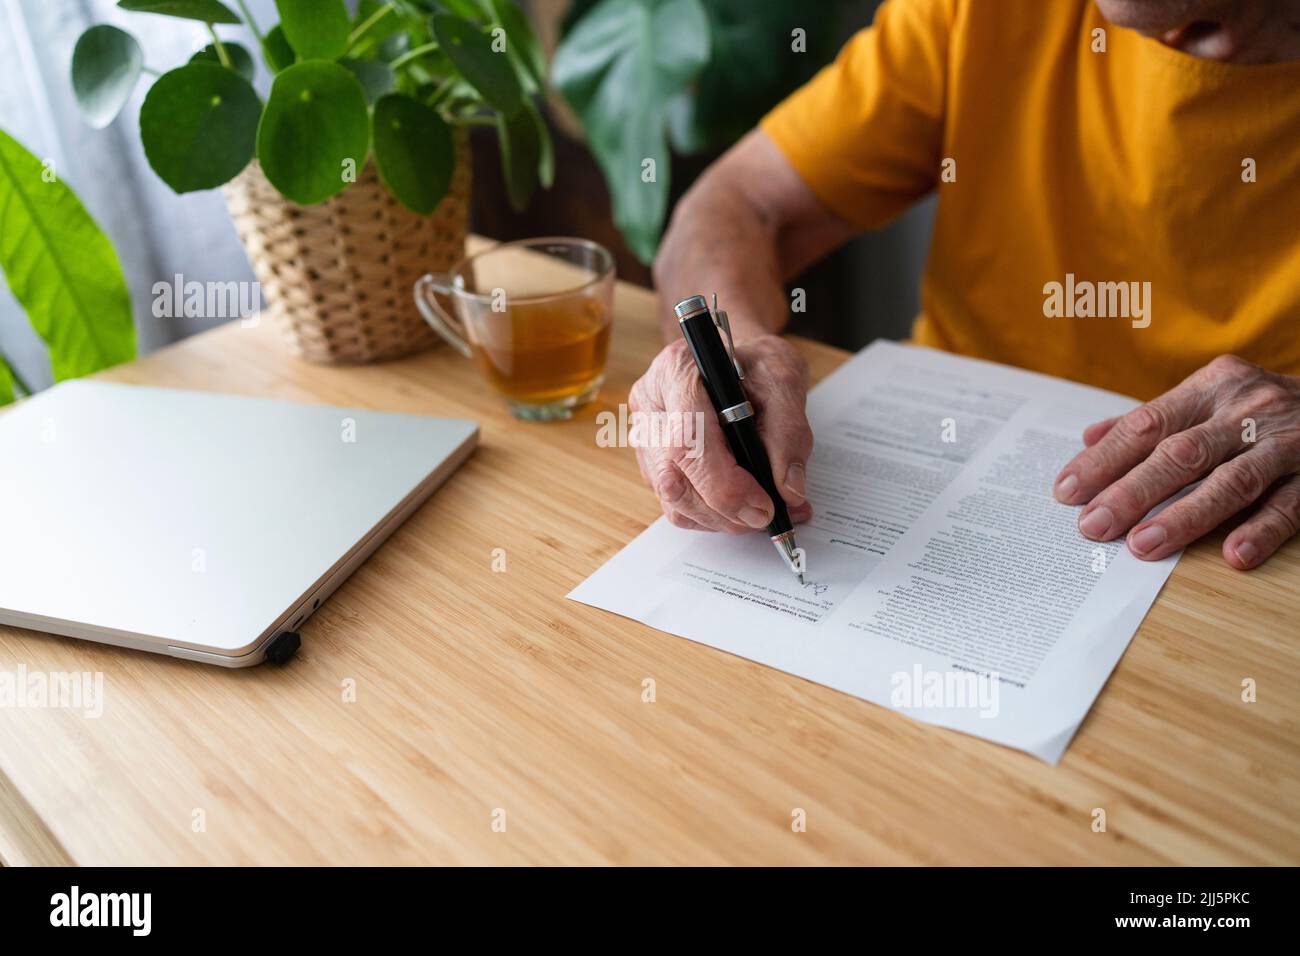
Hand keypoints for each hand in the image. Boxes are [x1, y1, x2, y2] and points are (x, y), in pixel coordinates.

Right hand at [628, 334, 813, 531]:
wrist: (737, 359)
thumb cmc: (754, 363)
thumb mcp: (783, 381)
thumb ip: (789, 434)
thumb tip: (789, 490)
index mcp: (676, 372)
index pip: (687, 440)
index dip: (724, 484)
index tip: (763, 505)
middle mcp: (651, 404)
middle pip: (674, 478)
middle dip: (725, 510)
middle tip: (767, 515)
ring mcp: (646, 435)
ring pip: (673, 499)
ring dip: (720, 518)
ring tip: (760, 510)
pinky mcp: (652, 461)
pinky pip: (676, 503)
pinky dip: (712, 515)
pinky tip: (740, 505)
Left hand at [1054, 355, 1299, 568]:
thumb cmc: (1260, 409)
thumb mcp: (1210, 398)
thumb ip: (1153, 420)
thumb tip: (1089, 439)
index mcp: (1211, 387)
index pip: (1146, 424)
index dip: (1104, 459)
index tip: (1067, 491)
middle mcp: (1247, 410)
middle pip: (1181, 453)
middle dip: (1132, 491)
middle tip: (1093, 525)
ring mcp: (1285, 444)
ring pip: (1230, 481)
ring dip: (1184, 516)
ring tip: (1144, 545)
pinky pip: (1289, 506)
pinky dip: (1261, 530)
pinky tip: (1234, 555)